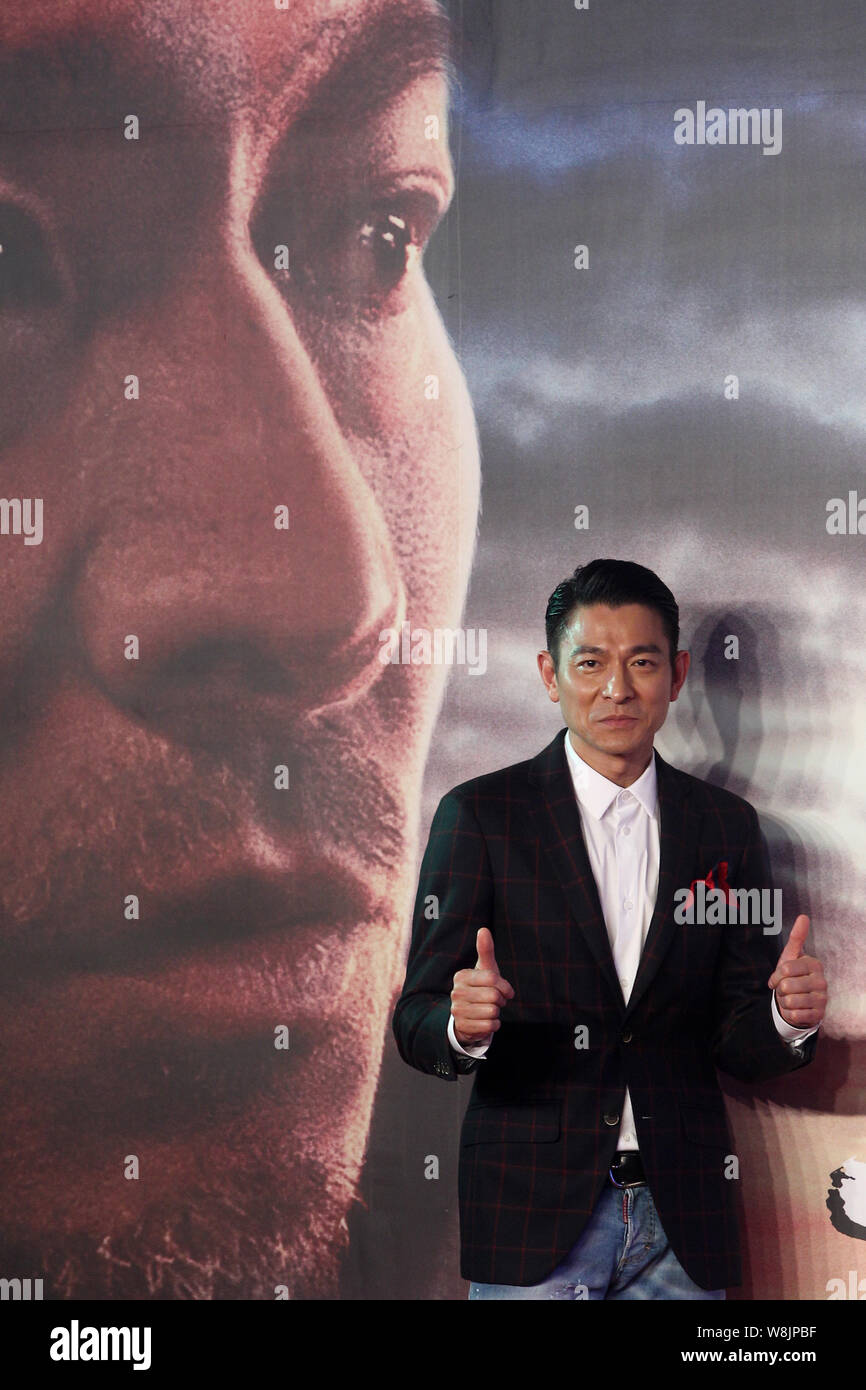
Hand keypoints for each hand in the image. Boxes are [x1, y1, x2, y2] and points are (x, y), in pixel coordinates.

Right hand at [451, 927, 514, 1046]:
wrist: (469, 1015)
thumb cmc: (481, 988)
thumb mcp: (485, 969)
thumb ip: (485, 950)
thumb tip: (483, 929)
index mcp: (461, 976)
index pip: (492, 978)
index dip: (505, 986)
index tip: (506, 990)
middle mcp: (455, 992)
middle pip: (493, 996)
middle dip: (500, 1000)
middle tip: (496, 1001)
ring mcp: (457, 1011)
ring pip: (492, 1011)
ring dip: (497, 1013)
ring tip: (490, 1010)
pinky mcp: (463, 1027)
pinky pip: (490, 1026)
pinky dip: (493, 1025)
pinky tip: (486, 1021)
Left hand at [767, 914, 826, 1028]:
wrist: (801, 1001)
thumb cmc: (794, 976)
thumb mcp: (791, 956)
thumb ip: (797, 937)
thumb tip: (803, 916)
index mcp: (814, 964)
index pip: (784, 970)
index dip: (776, 976)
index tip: (779, 977)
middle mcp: (822, 981)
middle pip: (785, 986)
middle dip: (780, 990)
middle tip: (787, 990)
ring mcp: (823, 999)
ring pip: (789, 1002)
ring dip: (784, 1002)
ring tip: (792, 998)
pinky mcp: (819, 1015)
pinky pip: (794, 1015)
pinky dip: (789, 1013)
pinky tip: (797, 1009)